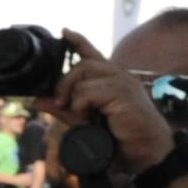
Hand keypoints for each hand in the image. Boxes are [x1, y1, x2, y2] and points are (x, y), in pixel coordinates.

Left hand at [55, 32, 175, 177]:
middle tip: (59, 103)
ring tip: (78, 114)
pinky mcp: (123, 93)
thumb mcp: (87, 122)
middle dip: (64, 82)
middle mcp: (119, 76)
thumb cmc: (122, 139)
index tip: (64, 32)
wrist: (148, 154)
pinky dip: (81, 105)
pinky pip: (89, 91)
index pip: (94, 55)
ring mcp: (123, 82)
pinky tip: (88, 118)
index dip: (78, 42)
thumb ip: (64, 109)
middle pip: (82, 64)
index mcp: (113, 80)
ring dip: (72, 94)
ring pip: (83, 74)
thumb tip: (38, 100)